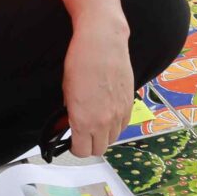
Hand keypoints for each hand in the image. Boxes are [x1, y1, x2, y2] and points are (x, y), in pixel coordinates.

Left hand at [62, 12, 133, 157]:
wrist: (102, 44)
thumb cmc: (81, 63)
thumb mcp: (67, 93)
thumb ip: (69, 115)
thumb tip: (67, 125)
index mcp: (84, 121)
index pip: (82, 151)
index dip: (75, 148)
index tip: (72, 141)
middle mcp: (104, 121)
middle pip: (99, 149)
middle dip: (89, 144)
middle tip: (83, 134)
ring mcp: (119, 113)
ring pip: (113, 138)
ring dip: (104, 135)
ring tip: (96, 122)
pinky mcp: (129, 103)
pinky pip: (123, 125)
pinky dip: (115, 124)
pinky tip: (108, 113)